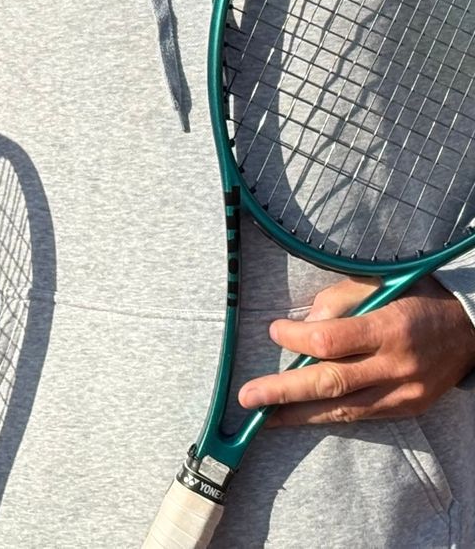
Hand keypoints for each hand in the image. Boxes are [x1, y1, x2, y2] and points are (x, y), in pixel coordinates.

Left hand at [236, 275, 474, 425]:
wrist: (470, 330)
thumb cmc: (417, 296)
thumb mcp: (380, 283)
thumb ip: (340, 300)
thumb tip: (305, 325)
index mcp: (389, 328)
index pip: (330, 342)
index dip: (296, 339)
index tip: (273, 330)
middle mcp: (396, 366)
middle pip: (331, 383)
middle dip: (284, 391)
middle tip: (248, 397)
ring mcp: (403, 393)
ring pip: (344, 410)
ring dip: (299, 414)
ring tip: (264, 417)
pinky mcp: (407, 409)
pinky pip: (361, 416)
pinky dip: (328, 417)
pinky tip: (301, 417)